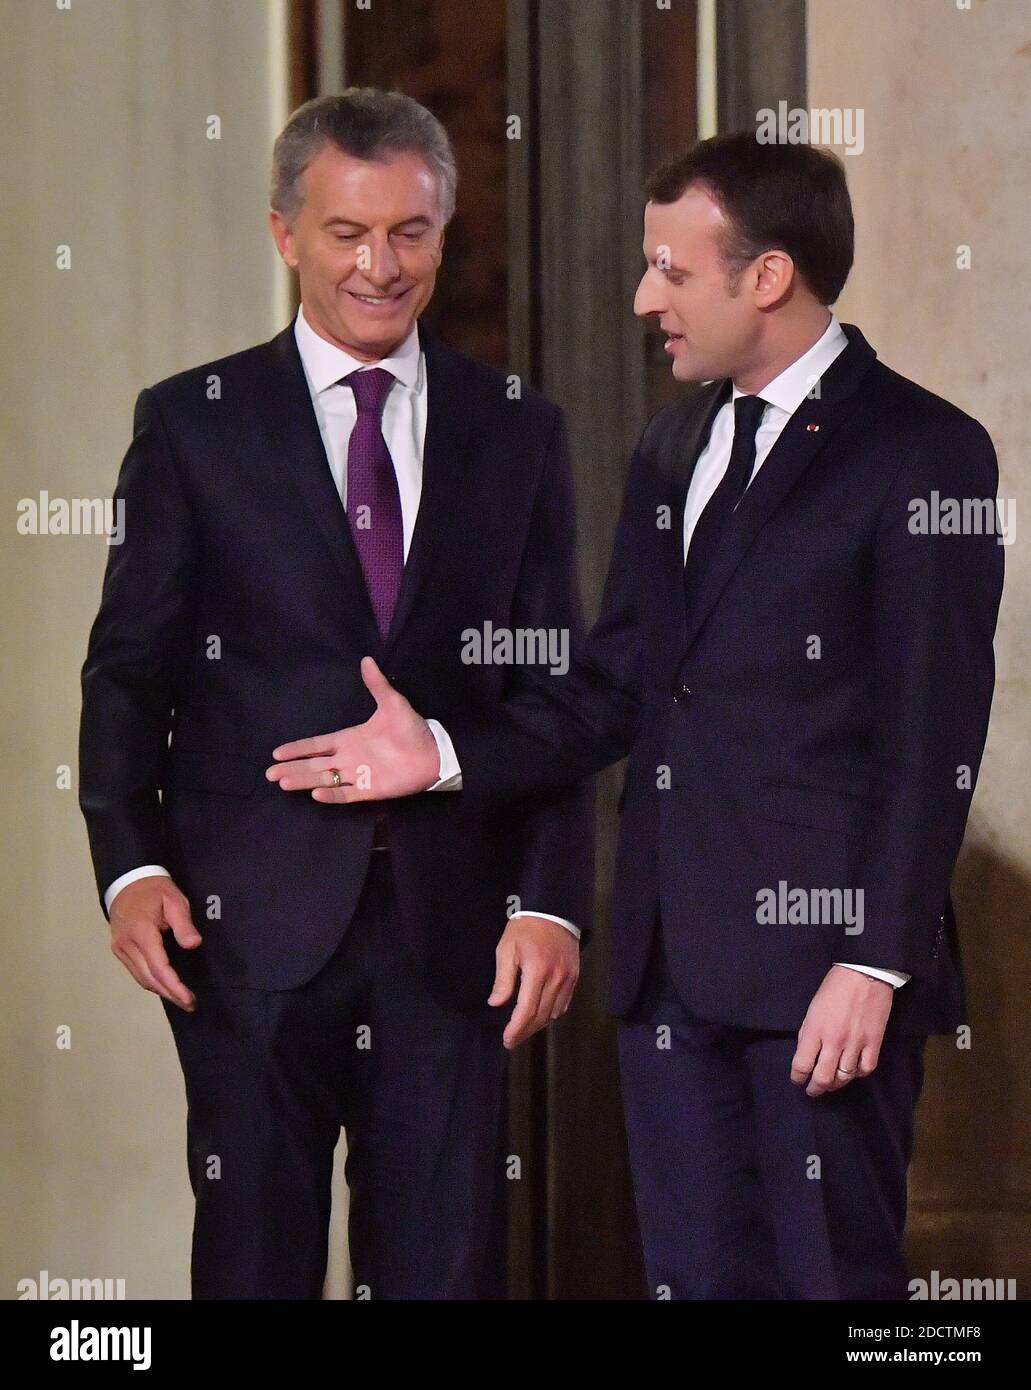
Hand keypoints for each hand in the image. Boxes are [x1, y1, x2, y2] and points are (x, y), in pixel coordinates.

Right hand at [109, 877, 200, 1011]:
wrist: (127, 881)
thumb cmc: (154, 890)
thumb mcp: (174, 900)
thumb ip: (183, 923)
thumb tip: (193, 944)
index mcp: (141, 933)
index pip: (158, 967)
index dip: (174, 986)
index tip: (189, 999)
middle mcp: (126, 945)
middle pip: (149, 978)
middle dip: (170, 994)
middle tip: (190, 1004)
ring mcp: (119, 949)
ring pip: (140, 978)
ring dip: (160, 991)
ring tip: (180, 999)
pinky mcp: (118, 950)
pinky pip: (136, 971)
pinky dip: (151, 981)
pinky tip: (164, 985)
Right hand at [266, 656, 439, 801]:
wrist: (434, 753)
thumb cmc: (412, 729)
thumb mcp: (393, 703)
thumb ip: (377, 685)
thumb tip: (367, 659)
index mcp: (350, 739)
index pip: (317, 745)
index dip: (298, 749)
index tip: (277, 753)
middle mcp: (349, 758)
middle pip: (314, 765)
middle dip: (292, 768)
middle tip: (270, 773)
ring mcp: (358, 775)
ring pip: (324, 779)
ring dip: (304, 780)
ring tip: (283, 782)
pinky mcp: (369, 790)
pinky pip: (346, 793)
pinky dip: (332, 794)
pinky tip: (316, 794)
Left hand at [489, 915, 579, 1049]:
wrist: (553, 909)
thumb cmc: (525, 928)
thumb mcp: (507, 949)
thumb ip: (503, 979)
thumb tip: (496, 1003)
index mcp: (537, 971)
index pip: (527, 1010)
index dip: (516, 1029)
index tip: (507, 1040)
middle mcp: (556, 978)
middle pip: (541, 1016)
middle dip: (526, 1031)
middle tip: (512, 1040)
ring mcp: (568, 978)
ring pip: (554, 1013)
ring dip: (539, 1025)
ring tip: (524, 1029)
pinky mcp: (575, 976)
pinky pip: (564, 1003)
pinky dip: (552, 1013)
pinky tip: (541, 1015)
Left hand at [791, 965, 893, 1095]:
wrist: (864, 974)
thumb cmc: (833, 988)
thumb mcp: (812, 1009)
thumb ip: (808, 1033)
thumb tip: (806, 1054)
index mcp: (815, 1030)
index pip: (802, 1065)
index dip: (797, 1077)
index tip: (797, 1079)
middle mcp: (834, 1042)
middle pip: (823, 1078)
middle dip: (815, 1088)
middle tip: (813, 1091)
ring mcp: (856, 1044)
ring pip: (845, 1078)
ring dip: (836, 1084)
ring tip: (832, 1084)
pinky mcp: (874, 1043)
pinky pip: (866, 1069)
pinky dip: (858, 1074)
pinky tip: (853, 1072)